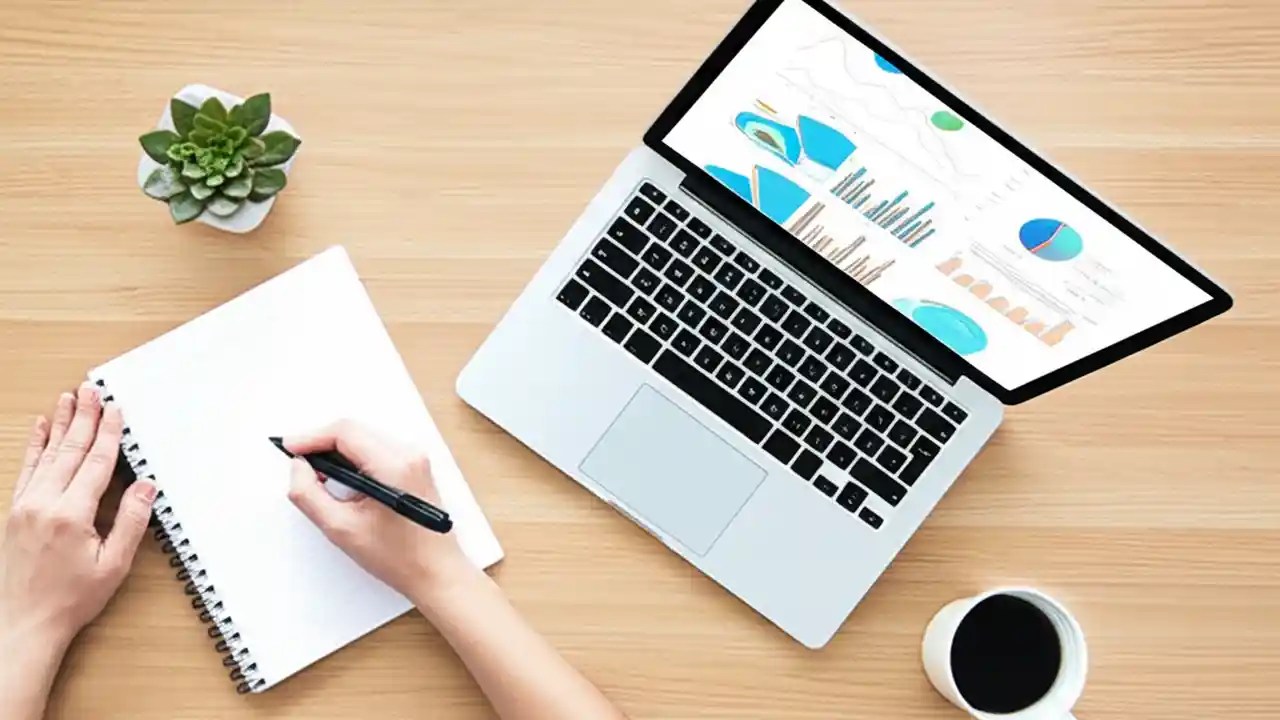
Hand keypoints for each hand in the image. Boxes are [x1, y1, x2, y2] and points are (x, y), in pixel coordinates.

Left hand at [1, 385, 156, 648]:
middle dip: (83, 417)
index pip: (95, 463)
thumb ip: (131, 522)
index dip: (108, 434)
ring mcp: (23, 506)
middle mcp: (43, 504)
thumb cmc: (70, 600)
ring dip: (59, 424)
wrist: (22, 624)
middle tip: (91, 390)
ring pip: (46, 455)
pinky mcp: (13, 512)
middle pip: (69, 451)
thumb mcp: (113, 566)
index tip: (115, 409)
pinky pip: (26, 470)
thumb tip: (146, 486)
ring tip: (68, 398)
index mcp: (71, 515)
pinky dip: (34, 446)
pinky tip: (40, 429)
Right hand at [284, 420, 477, 605]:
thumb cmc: (398, 557)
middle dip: (322, 443)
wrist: (437, 572)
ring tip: (318, 476)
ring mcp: (416, 459)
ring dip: (338, 451)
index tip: (289, 448)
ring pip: (365, 439)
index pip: (345, 432)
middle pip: (355, 431)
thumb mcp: (341, 528)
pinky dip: (354, 459)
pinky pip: (377, 450)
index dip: (311, 437)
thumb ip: (309, 494)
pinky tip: (341, 480)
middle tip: (299, 464)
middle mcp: (409, 454)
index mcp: (394, 465)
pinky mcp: (415, 467)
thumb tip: (298, 467)